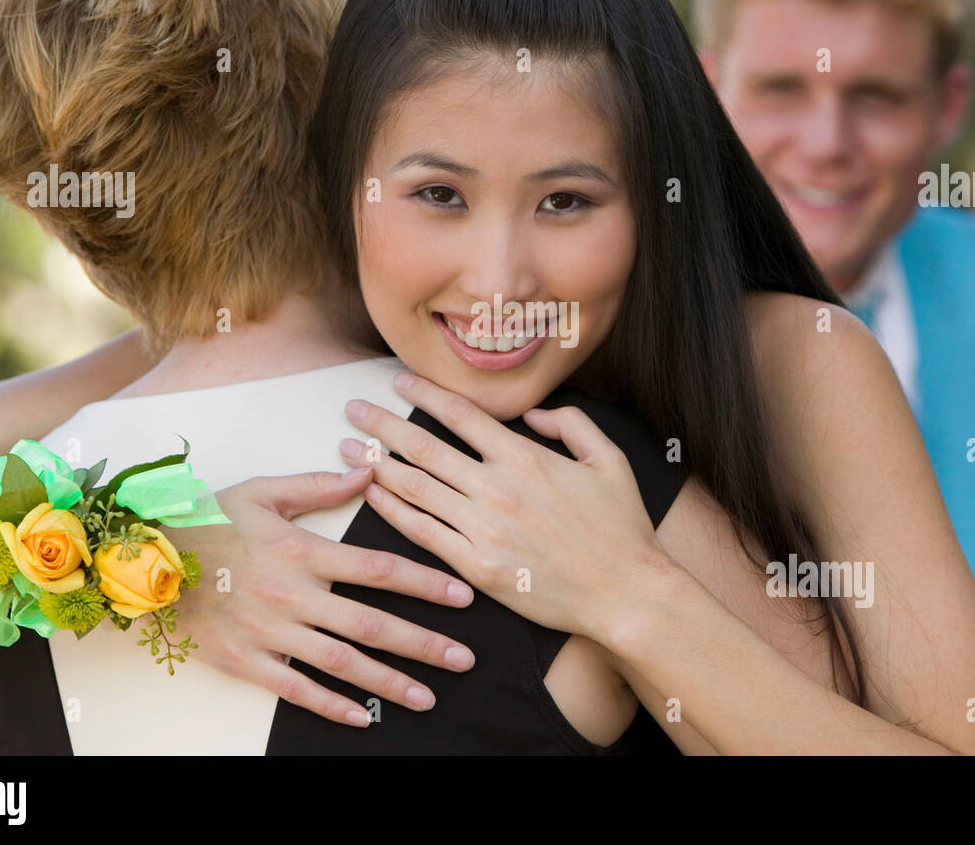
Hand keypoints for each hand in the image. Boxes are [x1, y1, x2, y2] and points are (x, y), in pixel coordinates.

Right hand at [168, 469, 476, 727]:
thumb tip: (370, 471)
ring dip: (390, 682)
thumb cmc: (210, 522)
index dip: (426, 584)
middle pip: (372, 625)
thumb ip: (319, 485)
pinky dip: (332, 706)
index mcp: (303, 552)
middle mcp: (293, 596)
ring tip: (429, 697)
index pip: (379, 570)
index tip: (464, 596)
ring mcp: (270, 633)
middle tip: (465, 659)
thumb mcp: (263, 492)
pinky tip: (365, 717)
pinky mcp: (245, 661)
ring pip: (342, 664)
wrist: (144, 561)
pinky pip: (296, 689)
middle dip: (424, 644)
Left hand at [338, 373, 671, 642]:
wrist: (626, 593)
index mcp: (526, 457)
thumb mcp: (609, 459)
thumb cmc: (621, 526)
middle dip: (383, 424)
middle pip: (425, 447)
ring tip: (348, 447)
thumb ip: (571, 424)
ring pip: (416, 487)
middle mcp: (497, 488)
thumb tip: (531, 413)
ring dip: (377, 464)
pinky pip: (423, 533)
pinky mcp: (476, 567)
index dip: (424, 394)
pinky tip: (372, 494)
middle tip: (352, 408)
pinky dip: (393, 510)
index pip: (461, 415)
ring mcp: (484, 529)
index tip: (396, 382)